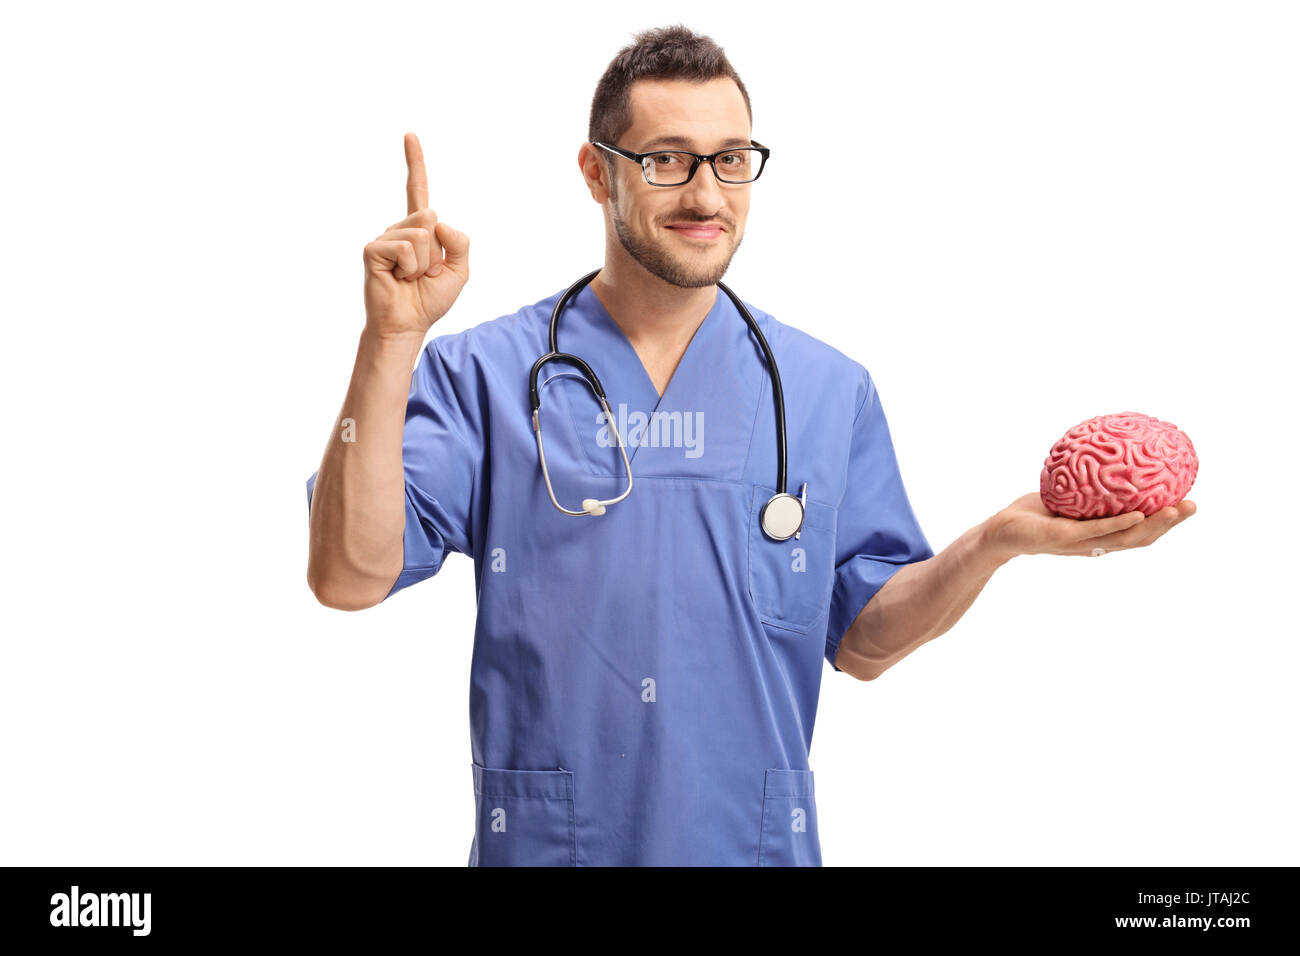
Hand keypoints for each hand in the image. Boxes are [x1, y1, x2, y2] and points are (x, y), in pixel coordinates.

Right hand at [362, 132, 469, 338]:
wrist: (407, 324)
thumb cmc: (428, 300)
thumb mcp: (459, 272)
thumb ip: (460, 244)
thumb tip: (438, 222)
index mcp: (420, 230)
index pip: (418, 191)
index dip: (415, 163)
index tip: (410, 135)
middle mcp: (400, 229)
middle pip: (431, 219)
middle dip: (437, 254)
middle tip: (423, 274)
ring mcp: (385, 237)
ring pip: (421, 236)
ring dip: (423, 265)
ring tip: (409, 278)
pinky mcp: (373, 249)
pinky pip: (405, 248)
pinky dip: (409, 268)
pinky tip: (398, 278)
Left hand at [986, 493, 1196, 559]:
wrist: (1000, 532)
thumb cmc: (1033, 512)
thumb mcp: (1066, 492)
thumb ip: (1087, 478)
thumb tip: (1110, 448)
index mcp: (1100, 534)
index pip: (1141, 531)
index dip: (1166, 521)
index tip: (1188, 502)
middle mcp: (1096, 543)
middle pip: (1142, 538)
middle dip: (1170, 524)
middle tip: (1193, 505)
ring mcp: (1082, 544)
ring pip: (1125, 539)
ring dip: (1154, 526)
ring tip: (1174, 511)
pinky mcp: (1064, 539)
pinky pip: (1096, 531)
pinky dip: (1119, 524)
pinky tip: (1138, 515)